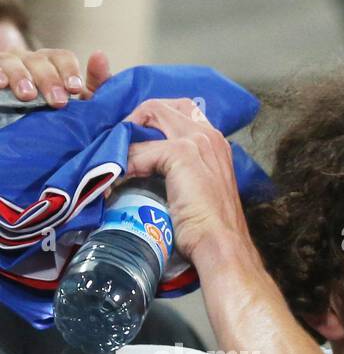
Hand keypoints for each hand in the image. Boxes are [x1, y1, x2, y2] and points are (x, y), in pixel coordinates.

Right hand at [0, 48, 109, 105]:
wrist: (31, 115)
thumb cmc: (60, 106)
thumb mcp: (83, 99)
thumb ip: (97, 83)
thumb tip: (100, 55)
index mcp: (56, 64)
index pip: (63, 58)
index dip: (69, 71)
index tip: (74, 88)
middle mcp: (33, 60)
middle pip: (40, 61)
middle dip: (49, 80)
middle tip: (57, 101)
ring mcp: (12, 65)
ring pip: (14, 62)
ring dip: (21, 77)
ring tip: (27, 95)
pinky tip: (1, 84)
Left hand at [122, 98, 253, 266]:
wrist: (221, 246)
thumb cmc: (211, 228)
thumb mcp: (199, 190)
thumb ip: (184, 172)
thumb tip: (149, 169)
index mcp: (216, 144)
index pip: (180, 113)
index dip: (152, 123)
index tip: (135, 143)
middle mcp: (209, 136)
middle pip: (160, 106)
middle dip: (132, 122)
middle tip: (117, 148)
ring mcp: (196, 142)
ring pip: (147, 119)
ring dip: (125, 140)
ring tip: (113, 161)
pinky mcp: (182, 153)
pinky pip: (140, 150)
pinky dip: (125, 166)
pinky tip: (117, 183)